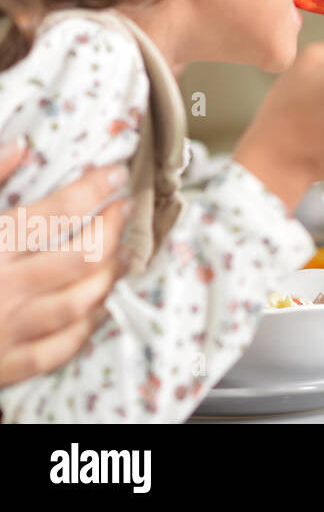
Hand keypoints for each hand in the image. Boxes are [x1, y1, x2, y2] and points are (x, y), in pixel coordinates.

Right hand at [0, 141, 130, 386]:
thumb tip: (20, 145)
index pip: (54, 213)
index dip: (91, 190)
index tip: (114, 173)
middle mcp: (4, 288)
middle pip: (80, 258)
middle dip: (111, 230)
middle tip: (124, 210)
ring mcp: (7, 330)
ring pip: (79, 302)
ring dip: (109, 276)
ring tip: (122, 254)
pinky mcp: (6, 366)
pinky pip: (59, 349)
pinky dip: (86, 327)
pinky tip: (98, 307)